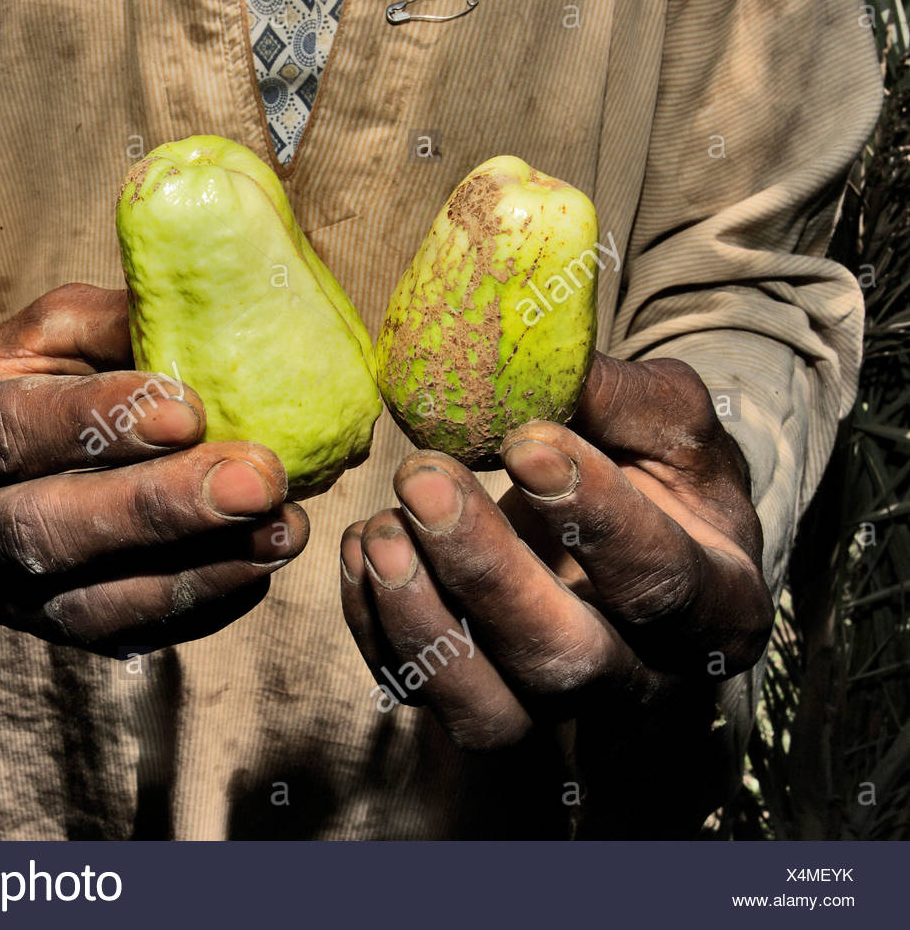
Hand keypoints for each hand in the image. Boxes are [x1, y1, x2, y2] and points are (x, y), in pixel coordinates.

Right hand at [0, 283, 307, 654]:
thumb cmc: (20, 381)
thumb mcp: (49, 332)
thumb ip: (115, 326)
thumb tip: (217, 320)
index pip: (4, 430)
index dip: (93, 423)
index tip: (188, 410)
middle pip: (46, 527)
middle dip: (159, 509)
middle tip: (259, 481)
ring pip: (89, 601)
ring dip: (197, 571)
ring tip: (284, 531)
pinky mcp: (46, 630)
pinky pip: (126, 635)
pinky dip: (202, 606)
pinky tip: (260, 566)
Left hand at [339, 353, 771, 752]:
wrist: (632, 537)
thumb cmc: (659, 476)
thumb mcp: (672, 425)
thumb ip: (622, 400)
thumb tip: (542, 369)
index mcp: (719, 607)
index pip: (659, 580)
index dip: (593, 515)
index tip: (525, 442)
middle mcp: (642, 679)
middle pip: (565, 660)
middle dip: (486, 571)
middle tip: (423, 478)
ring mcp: (557, 708)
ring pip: (487, 711)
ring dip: (420, 617)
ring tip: (381, 525)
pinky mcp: (482, 704)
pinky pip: (421, 694)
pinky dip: (375, 627)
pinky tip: (362, 547)